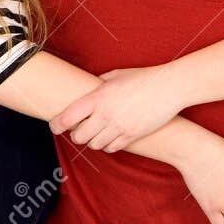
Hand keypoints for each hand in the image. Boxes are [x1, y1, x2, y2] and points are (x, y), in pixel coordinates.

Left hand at [48, 66, 181, 151]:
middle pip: (79, 136)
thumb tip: (90, 86)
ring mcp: (119, 127)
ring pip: (94, 145)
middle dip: (76, 135)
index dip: (57, 125)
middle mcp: (105, 115)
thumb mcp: (117, 75)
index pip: (67, 117)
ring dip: (92, 141)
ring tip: (95, 134)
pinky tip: (109, 139)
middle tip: (79, 130)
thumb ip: (100, 83)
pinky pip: (111, 148)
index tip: (54, 126)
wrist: (169, 87)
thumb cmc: (143, 78)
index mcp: (98, 97)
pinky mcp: (132, 136)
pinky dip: (107, 146)